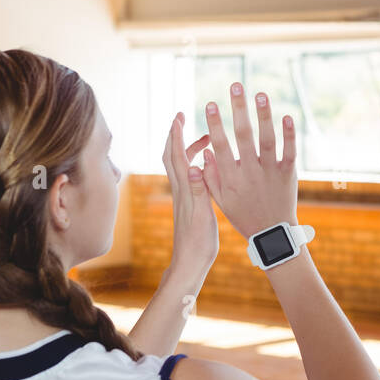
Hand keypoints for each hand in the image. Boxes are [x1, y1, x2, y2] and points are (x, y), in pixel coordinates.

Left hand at [162, 112, 217, 286]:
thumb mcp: (202, 216)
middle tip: (185, 119)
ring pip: (181, 165)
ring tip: (206, 139)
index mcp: (184, 190)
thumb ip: (198, 191)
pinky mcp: (188, 204)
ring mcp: (183, 197)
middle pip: (173, 156)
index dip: (177, 134)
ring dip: (188, 148)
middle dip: (177, 135)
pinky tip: (207, 166)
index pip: (177, 155)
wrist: (190, 263)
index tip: (179, 115)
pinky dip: (195, 164)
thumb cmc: (198, 243)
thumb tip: (194, 166)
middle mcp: (180, 190)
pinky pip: (188, 177)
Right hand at [199, 82, 299, 238]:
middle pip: (243, 135)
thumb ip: (210, 176)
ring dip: (264, 115)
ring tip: (260, 93)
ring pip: (267, 139)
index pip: (221, 145)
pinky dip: (289, 134)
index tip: (210, 103)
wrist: (272, 232)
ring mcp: (270, 171)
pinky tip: (287, 116)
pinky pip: (290, 151)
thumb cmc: (243, 214)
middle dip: (238, 109)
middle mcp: (250, 171)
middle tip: (236, 85)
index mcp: (230, 177)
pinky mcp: (288, 173)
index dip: (215, 124)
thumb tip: (205, 150)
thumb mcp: (220, 199)